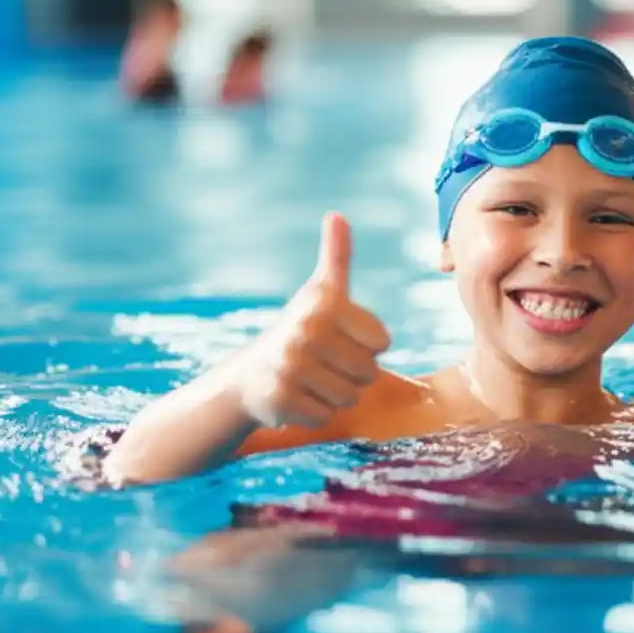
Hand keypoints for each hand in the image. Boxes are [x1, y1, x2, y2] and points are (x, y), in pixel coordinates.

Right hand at [235, 212, 390, 428]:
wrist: (251, 374)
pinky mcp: (280, 399)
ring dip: (336, 396)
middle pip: (369, 372)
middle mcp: (304, 332)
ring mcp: (289, 367)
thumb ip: (336, 256)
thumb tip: (336, 215)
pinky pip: (325, 416)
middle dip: (353, 375)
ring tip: (312, 380)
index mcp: (323, 305)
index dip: (368, 346)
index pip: (383, 342)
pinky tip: (297, 397)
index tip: (340, 337)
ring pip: (350, 397)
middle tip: (326, 363)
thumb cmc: (301, 331)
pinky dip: (316, 413)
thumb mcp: (321, 293)